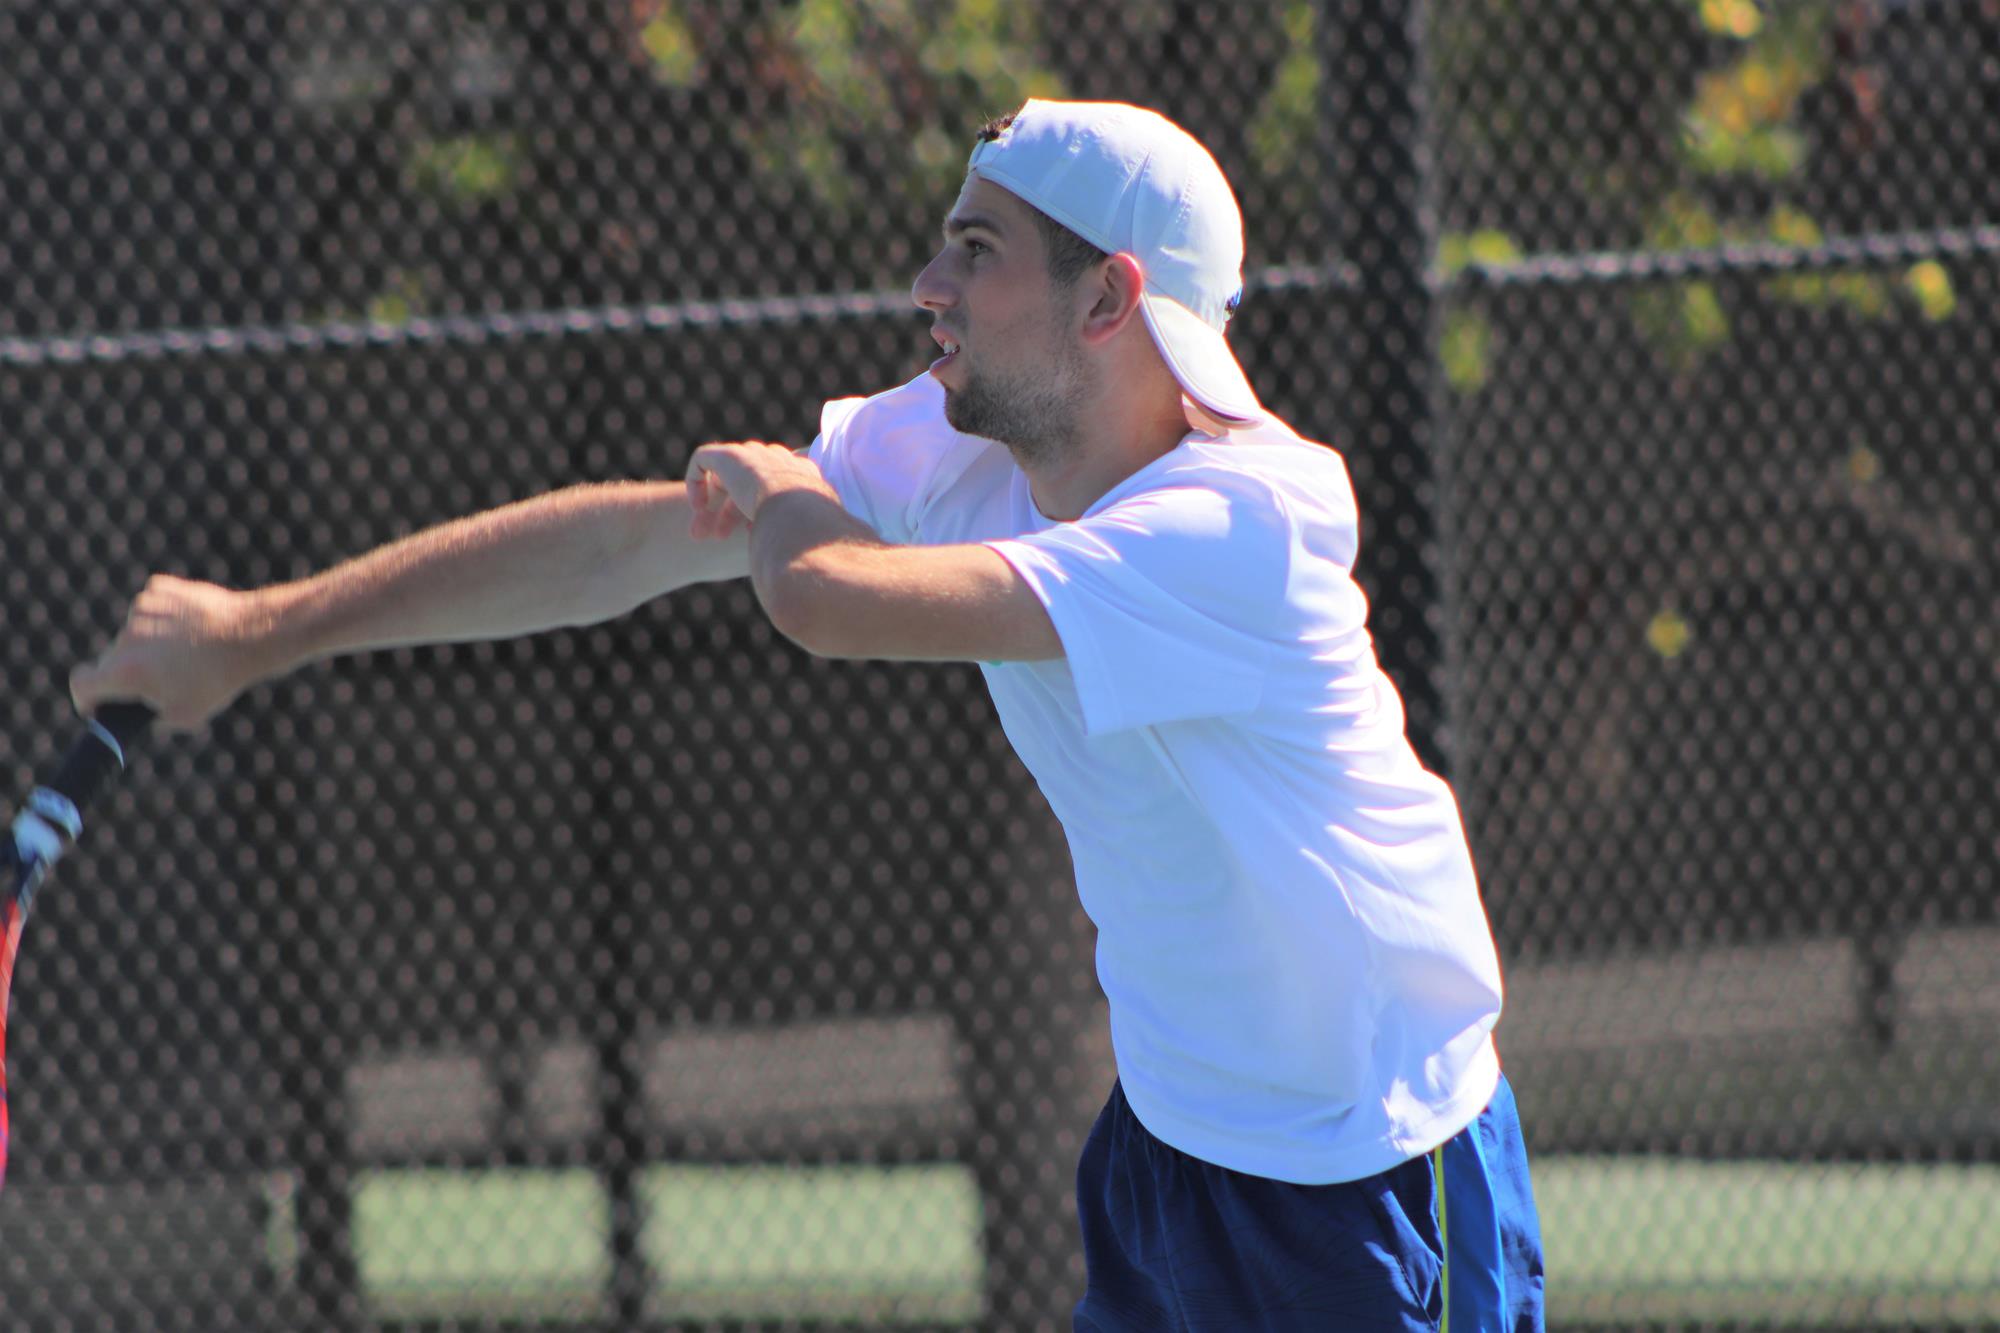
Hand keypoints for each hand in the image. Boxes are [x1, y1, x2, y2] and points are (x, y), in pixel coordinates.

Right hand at [70, 575, 276, 731]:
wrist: (252, 635)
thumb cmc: (219, 679)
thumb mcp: (184, 715)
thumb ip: (150, 716)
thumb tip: (141, 709)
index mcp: (125, 671)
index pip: (81, 684)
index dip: (86, 700)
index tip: (97, 706)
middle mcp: (126, 637)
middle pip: (111, 659)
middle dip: (127, 673)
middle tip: (157, 681)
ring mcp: (141, 608)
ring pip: (134, 632)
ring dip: (149, 643)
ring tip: (186, 652)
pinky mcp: (159, 588)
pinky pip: (151, 607)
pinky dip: (163, 617)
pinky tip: (190, 626)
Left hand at [686, 442, 834, 537]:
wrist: (799, 516)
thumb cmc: (806, 537)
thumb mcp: (806, 539)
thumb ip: (794, 538)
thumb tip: (783, 555)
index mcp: (804, 476)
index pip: (777, 486)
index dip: (758, 511)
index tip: (751, 534)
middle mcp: (780, 460)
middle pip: (749, 479)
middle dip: (731, 510)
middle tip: (718, 538)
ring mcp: (755, 455)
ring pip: (725, 475)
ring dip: (713, 505)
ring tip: (699, 535)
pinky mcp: (729, 454)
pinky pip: (704, 459)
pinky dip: (696, 481)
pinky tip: (697, 508)